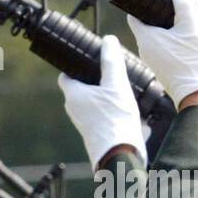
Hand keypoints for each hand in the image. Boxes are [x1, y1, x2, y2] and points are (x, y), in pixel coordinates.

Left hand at [58, 35, 146, 168]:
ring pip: (94, 104)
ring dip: (108, 98)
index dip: (75, 65)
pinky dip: (114, 113)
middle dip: (97, 81)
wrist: (121, 156)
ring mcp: (84, 124)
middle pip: (82, 88)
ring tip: (126, 95)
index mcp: (74, 95)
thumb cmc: (116, 119)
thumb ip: (112, 61)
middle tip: (113, 75)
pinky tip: (132, 115)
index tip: (89, 60)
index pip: (65, 75)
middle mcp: (74, 111)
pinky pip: (103, 118)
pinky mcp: (96, 135)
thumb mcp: (117, 85)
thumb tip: (108, 40)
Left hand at [126, 0, 197, 107]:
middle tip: (179, 4)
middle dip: (163, 12)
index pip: (134, 13)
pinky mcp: (169, 72)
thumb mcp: (193, 24)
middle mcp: (147, 52)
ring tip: (191, 22)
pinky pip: (169, 50)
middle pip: (149, 24)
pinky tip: (194, 40)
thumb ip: (184, 0)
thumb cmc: (197, 63)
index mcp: (146, 39)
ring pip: (161, 38)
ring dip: (173, 28)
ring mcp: (157, 64)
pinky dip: (178, 42)